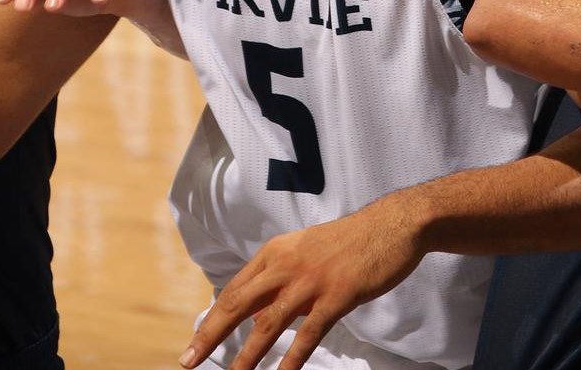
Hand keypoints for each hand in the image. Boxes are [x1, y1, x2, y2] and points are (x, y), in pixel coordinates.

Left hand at [180, 199, 426, 369]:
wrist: (392, 224)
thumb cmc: (350, 241)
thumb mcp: (306, 250)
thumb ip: (281, 276)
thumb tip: (258, 307)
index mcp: (275, 253)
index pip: (234, 289)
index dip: (212, 318)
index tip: (195, 342)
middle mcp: (285, 265)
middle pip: (238, 304)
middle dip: (210, 335)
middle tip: (188, 360)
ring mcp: (310, 281)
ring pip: (268, 323)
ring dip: (246, 355)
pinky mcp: (337, 295)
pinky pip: (309, 334)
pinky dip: (292, 359)